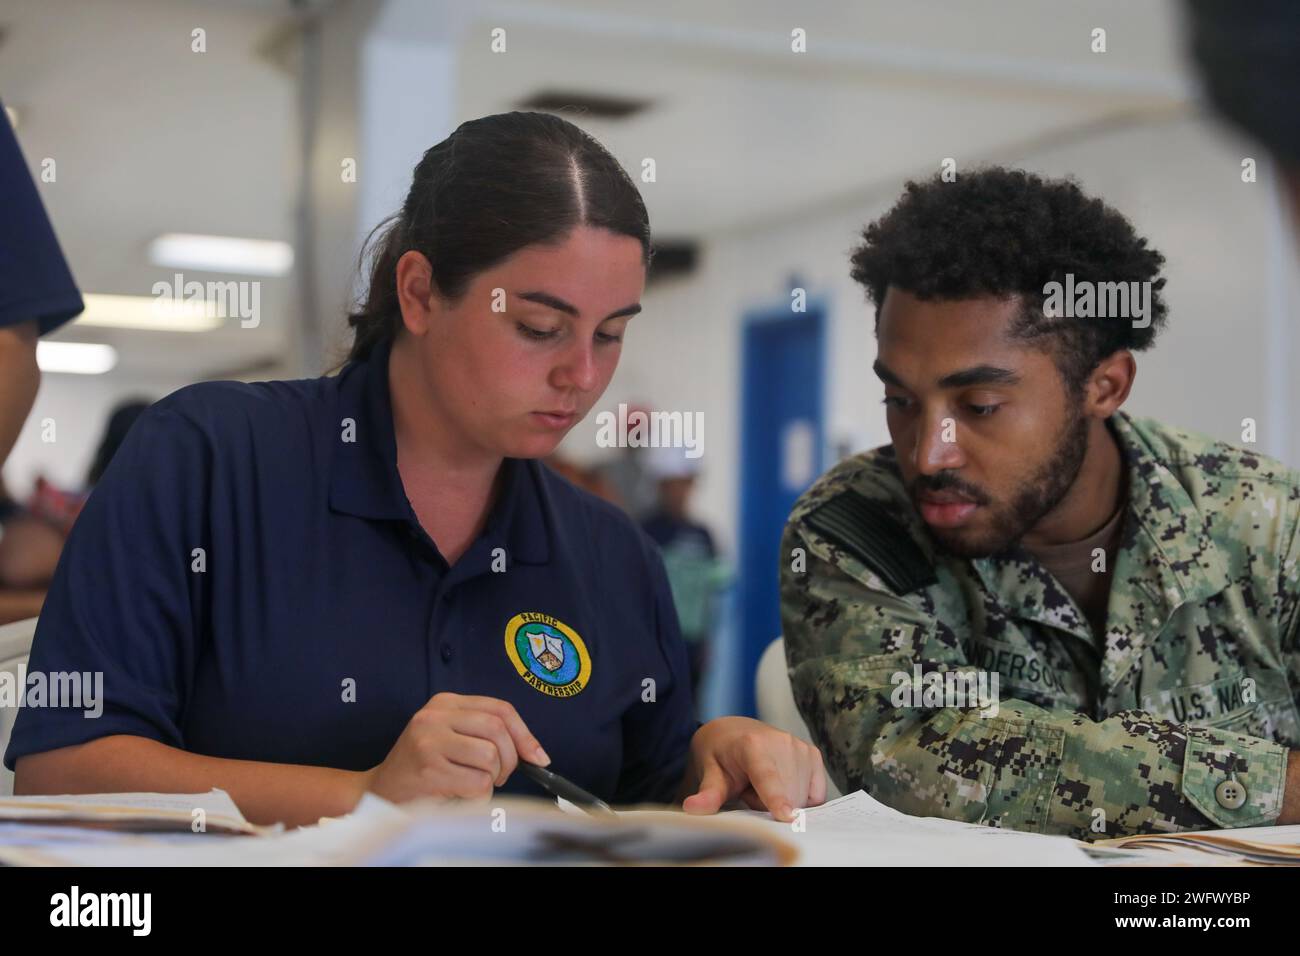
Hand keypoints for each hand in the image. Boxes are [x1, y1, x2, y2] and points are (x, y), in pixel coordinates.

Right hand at [363, 693, 548, 803]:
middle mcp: (435, 716)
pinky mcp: (428, 771)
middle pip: (498, 730)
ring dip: (491, 779)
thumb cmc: (423, 766)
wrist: (380, 790)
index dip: (525, 735)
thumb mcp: (450, 735)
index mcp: (445, 702)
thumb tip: (535, 753)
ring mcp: (429, 742)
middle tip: (499, 776)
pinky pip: (477, 784)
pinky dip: (478, 796)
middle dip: (510, 759)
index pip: (500, 709)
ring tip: (473, 783)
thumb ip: (485, 734)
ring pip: (490, 758)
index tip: (538, 757)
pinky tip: (460, 794)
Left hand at [681, 717, 825, 821]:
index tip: (786, 815)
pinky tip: (784, 786)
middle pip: (786, 797)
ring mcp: (800, 747)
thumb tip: (691, 808)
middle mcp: (781, 742)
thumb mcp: (710, 774)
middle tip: (750, 790)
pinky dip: (801, 799)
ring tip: (764, 786)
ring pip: (802, 799)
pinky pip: (816, 795)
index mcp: (753, 744)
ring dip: (785, 802)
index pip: (766, 777)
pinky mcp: (813, 754)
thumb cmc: (721, 756)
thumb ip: (708, 794)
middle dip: (769, 806)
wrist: (733, 733)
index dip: (776, 797)